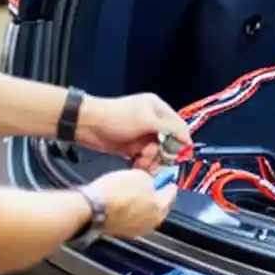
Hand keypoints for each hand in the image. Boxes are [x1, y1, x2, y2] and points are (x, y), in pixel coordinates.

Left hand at [75, 93, 191, 171]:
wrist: (88, 125)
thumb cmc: (116, 117)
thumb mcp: (146, 120)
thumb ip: (169, 129)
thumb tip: (187, 139)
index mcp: (158, 110)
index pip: (178, 127)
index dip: (181, 141)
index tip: (181, 156)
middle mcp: (152, 122)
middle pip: (168, 143)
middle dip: (162, 153)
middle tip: (153, 156)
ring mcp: (142, 136)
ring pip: (157, 153)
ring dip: (151, 160)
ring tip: (140, 160)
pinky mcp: (132, 148)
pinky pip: (145, 159)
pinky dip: (143, 163)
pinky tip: (137, 164)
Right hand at [88, 169, 176, 237]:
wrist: (93, 209)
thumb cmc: (116, 192)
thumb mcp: (139, 175)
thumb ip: (151, 180)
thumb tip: (152, 182)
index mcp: (160, 208)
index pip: (171, 192)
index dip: (167, 181)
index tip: (165, 177)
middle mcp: (152, 222)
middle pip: (160, 205)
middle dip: (156, 193)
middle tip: (150, 182)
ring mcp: (138, 229)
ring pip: (146, 213)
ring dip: (144, 203)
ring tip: (134, 191)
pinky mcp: (123, 232)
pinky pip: (134, 218)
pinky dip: (132, 210)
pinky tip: (124, 201)